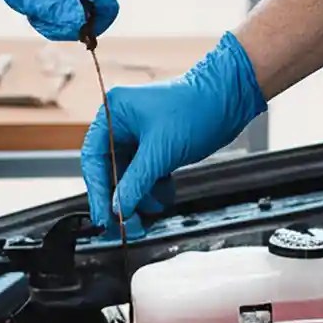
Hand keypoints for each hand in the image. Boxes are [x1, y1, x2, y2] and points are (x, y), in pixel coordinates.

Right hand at [81, 32, 266, 231]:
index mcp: (114, 113)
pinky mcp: (157, 146)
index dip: (97, 190)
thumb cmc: (195, 109)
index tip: (105, 216)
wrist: (230, 99)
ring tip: (153, 208)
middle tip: (128, 224)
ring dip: (140, 195)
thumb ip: (135, 183)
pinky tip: (164, 196)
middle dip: (121, 197)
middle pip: (110, 170)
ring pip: (129, 175)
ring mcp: (140, 135)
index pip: (93, 158)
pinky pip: (146, 173)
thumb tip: (118, 209)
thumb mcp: (160, 151)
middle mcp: (122, 123)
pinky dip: (154, 187)